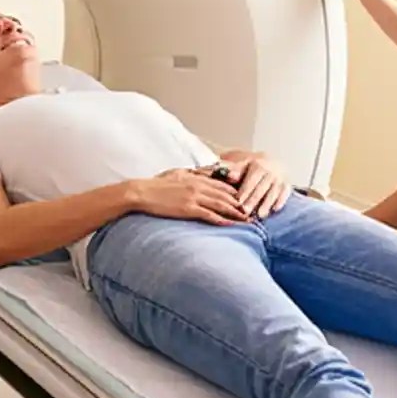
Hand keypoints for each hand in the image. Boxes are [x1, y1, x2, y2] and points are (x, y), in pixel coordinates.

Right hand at [132, 170, 248, 225]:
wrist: (142, 192)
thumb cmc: (157, 184)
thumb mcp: (177, 173)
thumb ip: (193, 174)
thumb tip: (204, 174)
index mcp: (197, 177)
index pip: (223, 185)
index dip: (238, 193)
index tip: (248, 200)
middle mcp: (199, 185)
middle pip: (227, 195)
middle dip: (242, 203)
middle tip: (254, 211)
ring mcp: (194, 197)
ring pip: (221, 204)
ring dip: (236, 213)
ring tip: (248, 220)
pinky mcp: (188, 208)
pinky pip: (209, 214)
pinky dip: (221, 219)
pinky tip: (230, 224)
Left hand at [218, 152, 291, 218]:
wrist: (272, 162)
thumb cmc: (252, 167)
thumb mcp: (243, 164)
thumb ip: (235, 170)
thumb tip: (230, 175)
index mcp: (258, 165)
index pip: (251, 181)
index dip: (244, 192)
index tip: (238, 202)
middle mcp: (271, 171)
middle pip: (261, 188)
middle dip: (253, 201)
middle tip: (246, 212)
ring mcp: (280, 178)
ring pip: (273, 193)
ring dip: (267, 204)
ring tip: (260, 215)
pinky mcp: (287, 185)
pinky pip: (285, 193)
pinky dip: (280, 201)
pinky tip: (274, 210)